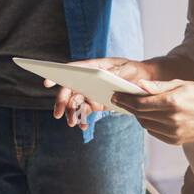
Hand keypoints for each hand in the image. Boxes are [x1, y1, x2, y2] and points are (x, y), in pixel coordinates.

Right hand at [44, 56, 158, 128]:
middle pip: (70, 88)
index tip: (47, 82)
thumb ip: (117, 73)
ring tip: (72, 123)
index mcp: (94, 67)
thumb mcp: (129, 71)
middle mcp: (89, 78)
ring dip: (71, 112)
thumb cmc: (137, 72)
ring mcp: (91, 91)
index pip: (73, 69)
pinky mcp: (96, 102)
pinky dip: (82, 119)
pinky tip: (82, 126)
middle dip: (62, 101)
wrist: (146, 83)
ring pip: (75, 102)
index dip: (58, 75)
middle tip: (58, 113)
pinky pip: (84, 111)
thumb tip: (105, 77)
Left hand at [111, 78, 193, 144]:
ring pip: (145, 123)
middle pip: (139, 114)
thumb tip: (140, 85)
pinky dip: (148, 123)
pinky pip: (153, 131)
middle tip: (119, 99)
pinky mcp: (175, 140)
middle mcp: (172, 119)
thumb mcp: (181, 84)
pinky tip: (149, 115)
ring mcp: (173, 132)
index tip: (115, 95)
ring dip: (137, 114)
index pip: (140, 103)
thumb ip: (159, 86)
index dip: (125, 99)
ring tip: (135, 105)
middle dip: (128, 106)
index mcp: (173, 102)